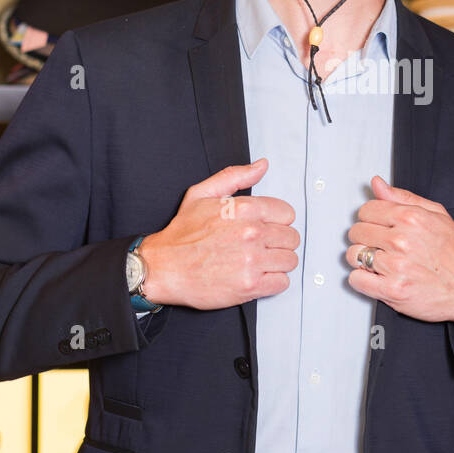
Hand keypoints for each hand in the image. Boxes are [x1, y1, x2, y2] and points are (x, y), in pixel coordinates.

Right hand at [142, 158, 298, 308]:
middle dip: (278, 242)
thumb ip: (235, 176)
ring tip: (258, 262)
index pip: (287, 213)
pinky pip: (282, 282)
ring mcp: (251, 260)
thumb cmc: (181, 235)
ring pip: (290, 260)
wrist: (162, 268)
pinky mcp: (250, 286)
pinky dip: (273, 282)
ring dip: (277, 262)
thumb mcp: (202, 194)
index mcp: (243, 209)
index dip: (277, 221)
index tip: (266, 228)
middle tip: (261, 247)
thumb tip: (261, 166)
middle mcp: (251, 233)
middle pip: (291, 238)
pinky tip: (257, 276)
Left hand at [345, 176, 453, 330]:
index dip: (370, 219)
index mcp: (410, 218)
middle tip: (380, 246)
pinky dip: (362, 279)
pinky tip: (376, 277)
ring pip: (353, 255)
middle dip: (365, 238)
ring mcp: (396, 267)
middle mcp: (402, 240)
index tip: (377, 227)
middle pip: (357, 232)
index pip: (366, 210)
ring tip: (379, 262)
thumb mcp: (436, 214)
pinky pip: (357, 280)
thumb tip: (377, 184)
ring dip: (362, 259)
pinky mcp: (393, 290)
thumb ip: (402, 197)